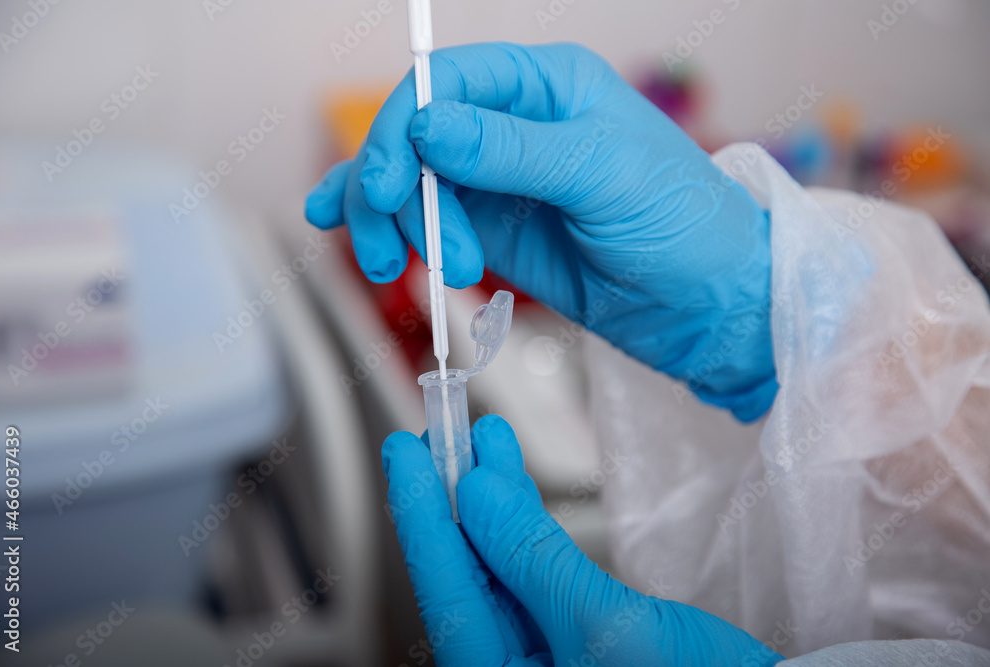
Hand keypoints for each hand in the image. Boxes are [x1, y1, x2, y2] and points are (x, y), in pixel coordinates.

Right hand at [308, 43, 775, 420]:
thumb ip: (511, 149)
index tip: (392, 186)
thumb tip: (426, 125)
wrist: (707, 306)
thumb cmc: (681, 224)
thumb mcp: (601, 174)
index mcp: (546, 85)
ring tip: (421, 273)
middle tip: (397, 246)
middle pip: (413, 134)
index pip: (446, 83)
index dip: (402, 128)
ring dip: (395, 225)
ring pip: (411, 182)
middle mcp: (513, 124)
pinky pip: (426, 220)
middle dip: (394, 189)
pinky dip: (387, 229)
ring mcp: (498, 180)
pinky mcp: (493, 230)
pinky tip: (352, 233)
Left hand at [382, 415, 783, 665]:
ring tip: (483, 440)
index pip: (445, 588)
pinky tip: (517, 486)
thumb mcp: (607, 629)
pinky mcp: (575, 638)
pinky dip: (526, 525)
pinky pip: (534, 573)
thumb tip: (474, 495)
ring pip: (501, 566)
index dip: (421, 511)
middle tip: (437, 432)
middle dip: (454, 498)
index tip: (404, 448)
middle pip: (468, 574)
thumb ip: (532, 562)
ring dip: (492, 501)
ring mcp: (545, 657)